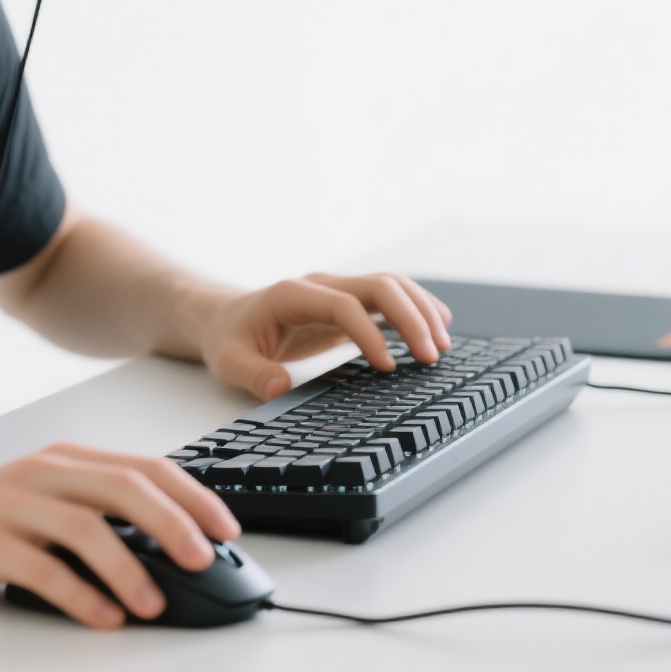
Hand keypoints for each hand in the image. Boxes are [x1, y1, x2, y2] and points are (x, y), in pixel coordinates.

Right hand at [0, 442, 239, 628]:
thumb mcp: (46, 499)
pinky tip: (104, 617)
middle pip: (122, 488)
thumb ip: (99, 511)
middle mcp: (43, 474)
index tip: (226, 528)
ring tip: (154, 604)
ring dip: (128, 568)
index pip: (144, 468)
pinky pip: (42, 569)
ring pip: (84, 527)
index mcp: (67, 460)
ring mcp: (12, 505)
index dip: (191, 496)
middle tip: (203, 560)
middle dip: (172, 524)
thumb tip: (172, 550)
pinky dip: (79, 595)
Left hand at [197, 272, 452, 400]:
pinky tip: (437, 329)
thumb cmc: (229, 338)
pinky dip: (416, 309)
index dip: (370, 333)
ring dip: (420, 310)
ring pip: (391, 286)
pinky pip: (389, 298)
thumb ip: (252, 373)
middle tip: (433, 356)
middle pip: (378, 285)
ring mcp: (337, 290)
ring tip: (443, 345)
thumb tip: (280, 386)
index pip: (343, 305)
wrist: (226, 317)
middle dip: (410, 317)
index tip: (389, 367)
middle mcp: (321, 285)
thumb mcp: (229, 360)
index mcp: (292, 294)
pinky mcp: (348, 302)